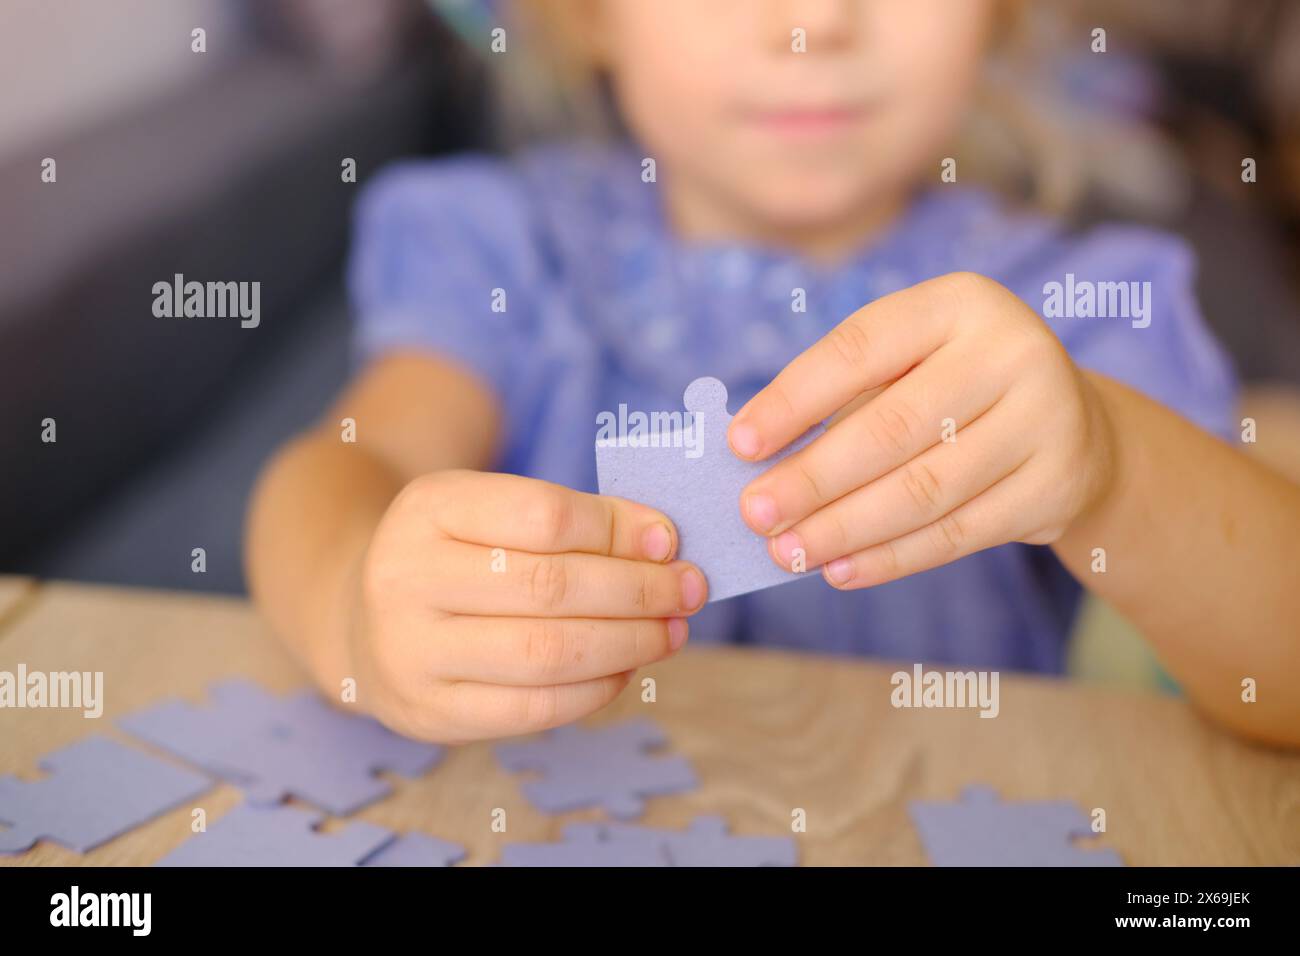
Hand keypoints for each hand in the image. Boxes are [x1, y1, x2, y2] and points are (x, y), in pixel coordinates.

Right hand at [343, 470, 706, 741]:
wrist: (365, 617)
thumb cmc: (459, 555)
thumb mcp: (498, 511)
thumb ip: (579, 518)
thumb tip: (662, 542)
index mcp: (428, 507)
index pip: (542, 516)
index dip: (617, 530)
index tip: (669, 541)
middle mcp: (406, 577)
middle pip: (550, 588)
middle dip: (637, 591)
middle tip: (688, 591)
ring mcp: (411, 652)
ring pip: (547, 653)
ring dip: (628, 643)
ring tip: (669, 631)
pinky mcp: (430, 712)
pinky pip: (534, 709)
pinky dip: (596, 690)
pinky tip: (625, 668)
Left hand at [728, 272, 1116, 588]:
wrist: (1074, 428)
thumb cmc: (955, 391)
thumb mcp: (910, 365)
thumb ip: (844, 402)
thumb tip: (759, 464)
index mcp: (958, 303)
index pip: (860, 350)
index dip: (793, 400)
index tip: (739, 445)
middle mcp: (1011, 351)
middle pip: (891, 428)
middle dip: (812, 478)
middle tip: (754, 514)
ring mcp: (1044, 419)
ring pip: (924, 489)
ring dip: (843, 528)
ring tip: (786, 551)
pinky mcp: (1057, 485)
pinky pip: (958, 533)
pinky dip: (890, 557)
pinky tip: (839, 569)